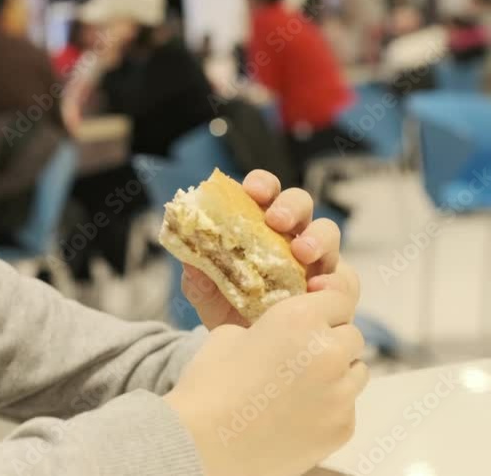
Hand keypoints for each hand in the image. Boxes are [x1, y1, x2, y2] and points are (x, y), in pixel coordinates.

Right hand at [165, 286, 367, 475]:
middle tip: (299, 354)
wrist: (203, 443)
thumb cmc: (209, 385)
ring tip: (299, 385)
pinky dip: (329, 406)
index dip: (323, 305)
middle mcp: (329, 352)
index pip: (338, 299)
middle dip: (330, 340)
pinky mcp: (342, 428)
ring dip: (336, 372)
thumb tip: (281, 335)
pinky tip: (295, 413)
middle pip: (351, 336)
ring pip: (356, 372)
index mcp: (300, 318)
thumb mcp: (230, 334)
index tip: (311, 316)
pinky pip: (347, 407)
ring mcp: (340, 394)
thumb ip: (268, 327)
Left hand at [181, 170, 356, 328]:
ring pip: (327, 233)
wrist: (249, 350)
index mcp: (258, 224)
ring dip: (317, 238)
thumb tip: (190, 265)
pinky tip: (319, 287)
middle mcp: (290, 235)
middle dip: (291, 206)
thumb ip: (198, 279)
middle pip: (300, 204)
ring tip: (303, 253)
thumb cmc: (228, 309)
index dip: (262, 184)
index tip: (252, 191)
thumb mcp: (207, 295)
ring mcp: (316, 260)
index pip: (264, 192)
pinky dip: (335, 280)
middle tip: (277, 221)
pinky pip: (343, 278)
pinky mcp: (335, 287)